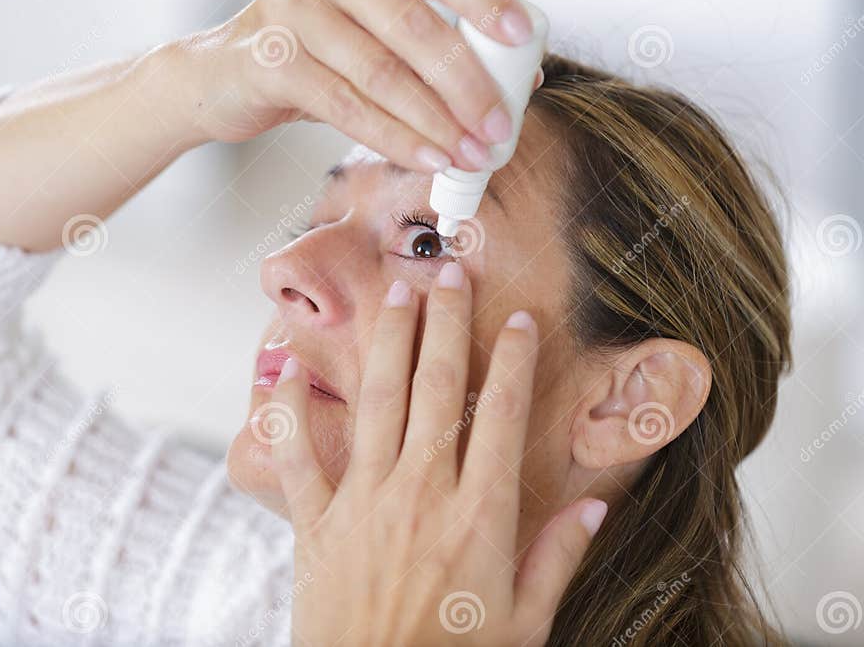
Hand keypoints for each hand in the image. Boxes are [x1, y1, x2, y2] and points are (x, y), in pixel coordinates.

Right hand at [168, 0, 538, 171]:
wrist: (218, 79)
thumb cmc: (309, 59)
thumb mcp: (371, 43)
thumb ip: (432, 52)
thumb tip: (517, 76)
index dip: (482, 0)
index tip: (523, 36)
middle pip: (415, 27)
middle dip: (467, 82)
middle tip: (499, 126)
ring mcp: (295, 11)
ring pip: (383, 73)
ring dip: (436, 121)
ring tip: (471, 155)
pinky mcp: (273, 60)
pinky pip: (346, 106)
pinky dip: (394, 137)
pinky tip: (428, 158)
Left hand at [268, 262, 607, 645]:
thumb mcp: (525, 622)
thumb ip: (557, 556)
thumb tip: (595, 507)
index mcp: (479, 514)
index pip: (501, 414)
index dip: (512, 359)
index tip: (518, 319)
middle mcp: (421, 492)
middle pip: (436, 386)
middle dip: (445, 321)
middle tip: (448, 271)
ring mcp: (364, 502)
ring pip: (376, 400)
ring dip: (387, 339)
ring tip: (395, 292)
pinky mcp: (317, 522)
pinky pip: (297, 455)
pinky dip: (288, 409)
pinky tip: (288, 367)